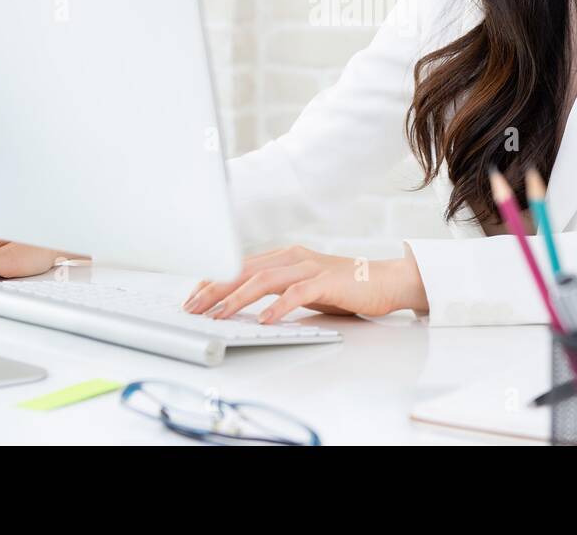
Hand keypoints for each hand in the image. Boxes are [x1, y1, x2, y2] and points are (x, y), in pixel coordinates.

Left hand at [180, 243, 428, 323]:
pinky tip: (264, 319)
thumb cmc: (343, 287)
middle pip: (244, 270)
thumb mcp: (302, 287)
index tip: (192, 297)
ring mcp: (309, 267)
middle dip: (214, 289)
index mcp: (284, 257)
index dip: (213, 279)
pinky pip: (297, 293)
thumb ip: (276, 291)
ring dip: (237, 298)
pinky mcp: (327, 282)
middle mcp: (292, 257)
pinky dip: (277, 307)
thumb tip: (243, 308)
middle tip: (192, 308)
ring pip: (264, 280)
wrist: (385, 281)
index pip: (239, 266)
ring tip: (218, 314)